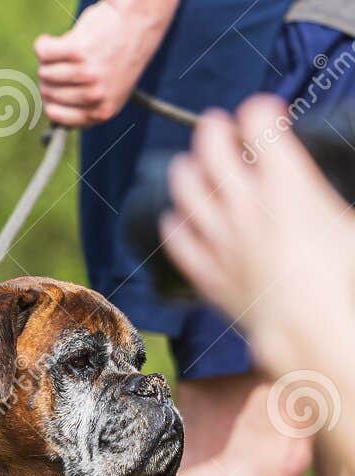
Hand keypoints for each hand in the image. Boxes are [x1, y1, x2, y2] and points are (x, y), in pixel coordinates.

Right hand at [34, 0, 176, 126]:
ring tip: (65, 49)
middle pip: (47, 91)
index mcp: (102, 112)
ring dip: (49, 59)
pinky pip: (44, 52)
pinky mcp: (78, 52)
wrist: (139, 20)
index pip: (55, 114)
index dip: (51, 99)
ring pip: (44, 71)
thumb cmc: (121, 55)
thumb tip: (51, 112)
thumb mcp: (110, 91)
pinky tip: (52, 40)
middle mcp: (95, 96)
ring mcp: (86, 74)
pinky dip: (44, 44)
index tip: (54, 86)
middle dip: (50, 75)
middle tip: (65, 61)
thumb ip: (85, 106)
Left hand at [161, 96, 354, 380]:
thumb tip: (313, 189)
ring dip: (185, 170)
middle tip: (216, 125)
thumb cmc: (343, 275)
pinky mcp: (206, 270)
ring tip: (189, 164)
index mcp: (288, 182)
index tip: (261, 112)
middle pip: (212, 148)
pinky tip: (176, 217)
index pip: (259, 123)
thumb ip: (328, 193)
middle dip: (213, 129)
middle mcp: (246, 203)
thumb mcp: (350, 220)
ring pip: (185, 190)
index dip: (259, 111)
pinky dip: (175, 224)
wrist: (311, 326)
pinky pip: (177, 240)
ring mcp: (220, 237)